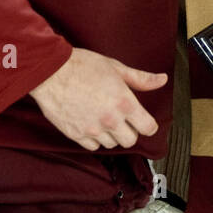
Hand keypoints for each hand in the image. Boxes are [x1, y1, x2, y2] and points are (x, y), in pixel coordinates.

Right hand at [30, 48, 165, 150]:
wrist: (51, 72)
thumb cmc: (82, 66)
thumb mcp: (116, 67)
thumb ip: (140, 79)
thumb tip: (161, 80)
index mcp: (124, 103)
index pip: (148, 128)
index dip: (148, 124)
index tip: (144, 121)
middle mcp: (110, 120)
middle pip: (130, 140)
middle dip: (129, 130)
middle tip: (122, 118)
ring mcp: (92, 129)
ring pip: (111, 144)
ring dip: (111, 134)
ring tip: (104, 118)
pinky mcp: (76, 135)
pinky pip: (93, 146)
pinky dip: (94, 138)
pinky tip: (91, 123)